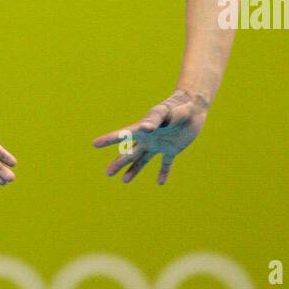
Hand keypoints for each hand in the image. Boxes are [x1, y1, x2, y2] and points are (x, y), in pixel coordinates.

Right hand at [93, 90, 207, 184]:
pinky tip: (160, 182)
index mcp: (144, 128)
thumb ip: (156, 119)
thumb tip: (144, 128)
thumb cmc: (179, 106)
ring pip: (143, 160)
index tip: (94, 144)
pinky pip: (166, 163)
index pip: (123, 135)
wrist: (193, 106)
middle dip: (119, 163)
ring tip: (124, 181)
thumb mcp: (166, 112)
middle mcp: (149, 138)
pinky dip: (163, 172)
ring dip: (134, 170)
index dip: (109, 139)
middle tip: (107, 173)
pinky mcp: (172, 149)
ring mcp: (160, 144)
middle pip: (130, 152)